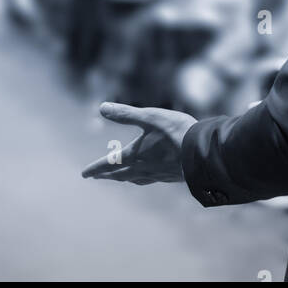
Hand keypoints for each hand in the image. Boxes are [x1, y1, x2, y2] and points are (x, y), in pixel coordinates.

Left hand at [81, 102, 196, 184]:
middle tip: (95, 177)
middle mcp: (143, 168)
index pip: (109, 163)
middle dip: (106, 175)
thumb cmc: (175, 132)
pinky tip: (147, 176)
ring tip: (118, 178)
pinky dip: (141, 179)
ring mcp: (157, 174)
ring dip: (123, 178)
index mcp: (134, 155)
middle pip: (119, 174)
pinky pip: (150, 180)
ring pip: (135, 179)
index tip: (84, 174)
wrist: (203, 153)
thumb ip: (126, 114)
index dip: (95, 168)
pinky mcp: (170, 176)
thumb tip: (102, 108)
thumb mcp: (149, 117)